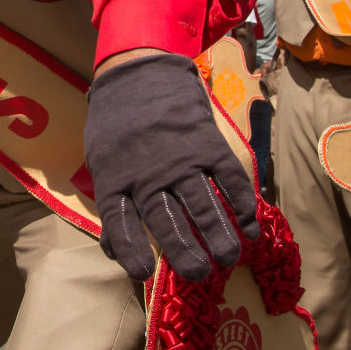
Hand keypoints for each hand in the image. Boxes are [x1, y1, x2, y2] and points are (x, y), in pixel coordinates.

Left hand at [85, 52, 258, 282]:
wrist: (139, 75)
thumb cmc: (116, 127)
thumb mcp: (101, 163)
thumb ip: (112, 205)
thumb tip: (113, 251)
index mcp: (115, 178)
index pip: (120, 221)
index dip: (130, 249)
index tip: (143, 273)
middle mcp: (147, 172)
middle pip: (165, 218)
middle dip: (184, 250)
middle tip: (199, 274)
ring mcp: (180, 158)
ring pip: (202, 203)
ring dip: (219, 234)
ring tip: (230, 258)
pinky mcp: (206, 144)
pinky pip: (228, 178)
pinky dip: (241, 204)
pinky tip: (249, 227)